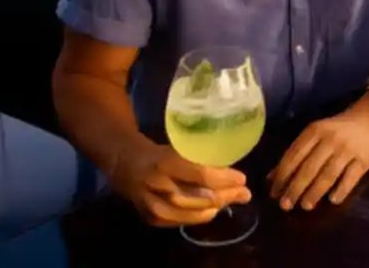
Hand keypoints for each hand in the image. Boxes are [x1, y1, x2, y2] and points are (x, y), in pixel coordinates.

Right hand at [110, 142, 250, 226]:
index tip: (242, 178)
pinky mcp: (149, 217)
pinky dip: (198, 217)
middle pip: (196, 196)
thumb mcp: (178, 146)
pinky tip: (212, 211)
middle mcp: (157, 184)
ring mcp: (151, 203)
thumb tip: (232, 169)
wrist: (124, 163)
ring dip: (215, 208)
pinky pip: (178, 221)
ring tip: (231, 202)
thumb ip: (200, 157)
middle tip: (244, 193)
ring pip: (188, 212)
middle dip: (224, 196)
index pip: (200, 174)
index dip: (224, 179)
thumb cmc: (158, 151)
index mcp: (165, 161)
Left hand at [268, 99, 368, 210]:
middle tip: (285, 205)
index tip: (274, 193)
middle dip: (295, 188)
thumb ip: (295, 154)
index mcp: (314, 131)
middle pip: (309, 168)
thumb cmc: (336, 130)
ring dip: (314, 192)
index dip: (282, 176)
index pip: (294, 155)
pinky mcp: (364, 160)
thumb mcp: (314, 135)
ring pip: (328, 174)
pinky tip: (332, 200)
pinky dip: (341, 190)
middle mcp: (330, 140)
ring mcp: (348, 150)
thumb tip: (271, 178)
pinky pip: (351, 178)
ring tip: (305, 205)